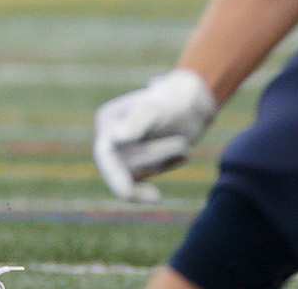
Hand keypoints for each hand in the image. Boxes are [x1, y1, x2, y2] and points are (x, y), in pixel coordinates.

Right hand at [92, 68, 216, 202]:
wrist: (191, 103)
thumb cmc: (172, 101)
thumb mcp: (156, 108)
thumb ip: (135, 123)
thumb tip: (115, 139)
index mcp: (108, 124)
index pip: (105, 157)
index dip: (119, 180)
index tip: (151, 196)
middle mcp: (112, 139)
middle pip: (124, 167)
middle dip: (154, 159)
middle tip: (179, 154)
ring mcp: (126, 152)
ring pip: (142, 171)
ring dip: (166, 158)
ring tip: (182, 141)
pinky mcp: (142, 162)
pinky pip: (154, 174)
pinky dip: (170, 165)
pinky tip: (182, 152)